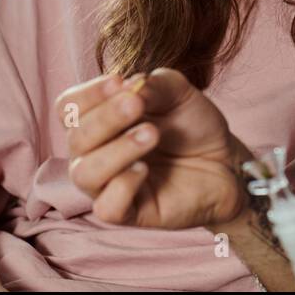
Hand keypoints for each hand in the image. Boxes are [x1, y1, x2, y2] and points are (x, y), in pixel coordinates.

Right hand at [56, 70, 248, 229]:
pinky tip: (144, 169)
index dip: (88, 94)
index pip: (68, 108)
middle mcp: (96, 154)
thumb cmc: (193, 126)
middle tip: (137, 103)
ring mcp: (110, 185)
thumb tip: (130, 86)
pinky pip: (107, 207)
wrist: (226, 160)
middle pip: (75, 138)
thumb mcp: (178, 92)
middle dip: (106, 117)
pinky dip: (122, 186)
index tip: (119, 81)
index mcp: (99, 121)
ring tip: (152, 134)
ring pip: (84, 174)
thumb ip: (153, 85)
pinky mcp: (130, 213)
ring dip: (116, 149)